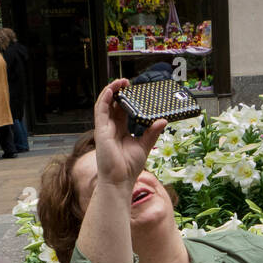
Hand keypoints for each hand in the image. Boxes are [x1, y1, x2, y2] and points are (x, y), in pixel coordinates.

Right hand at [92, 79, 166, 197]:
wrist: (120, 180)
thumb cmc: (129, 167)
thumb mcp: (144, 145)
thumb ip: (152, 132)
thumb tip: (163, 120)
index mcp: (120, 131)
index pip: (122, 110)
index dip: (126, 99)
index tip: (134, 90)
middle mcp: (111, 128)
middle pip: (113, 104)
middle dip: (119, 91)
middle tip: (128, 82)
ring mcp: (105, 129)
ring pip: (105, 104)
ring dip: (111, 91)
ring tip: (120, 82)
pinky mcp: (101, 131)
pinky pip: (100, 111)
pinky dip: (104, 99)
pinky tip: (111, 90)